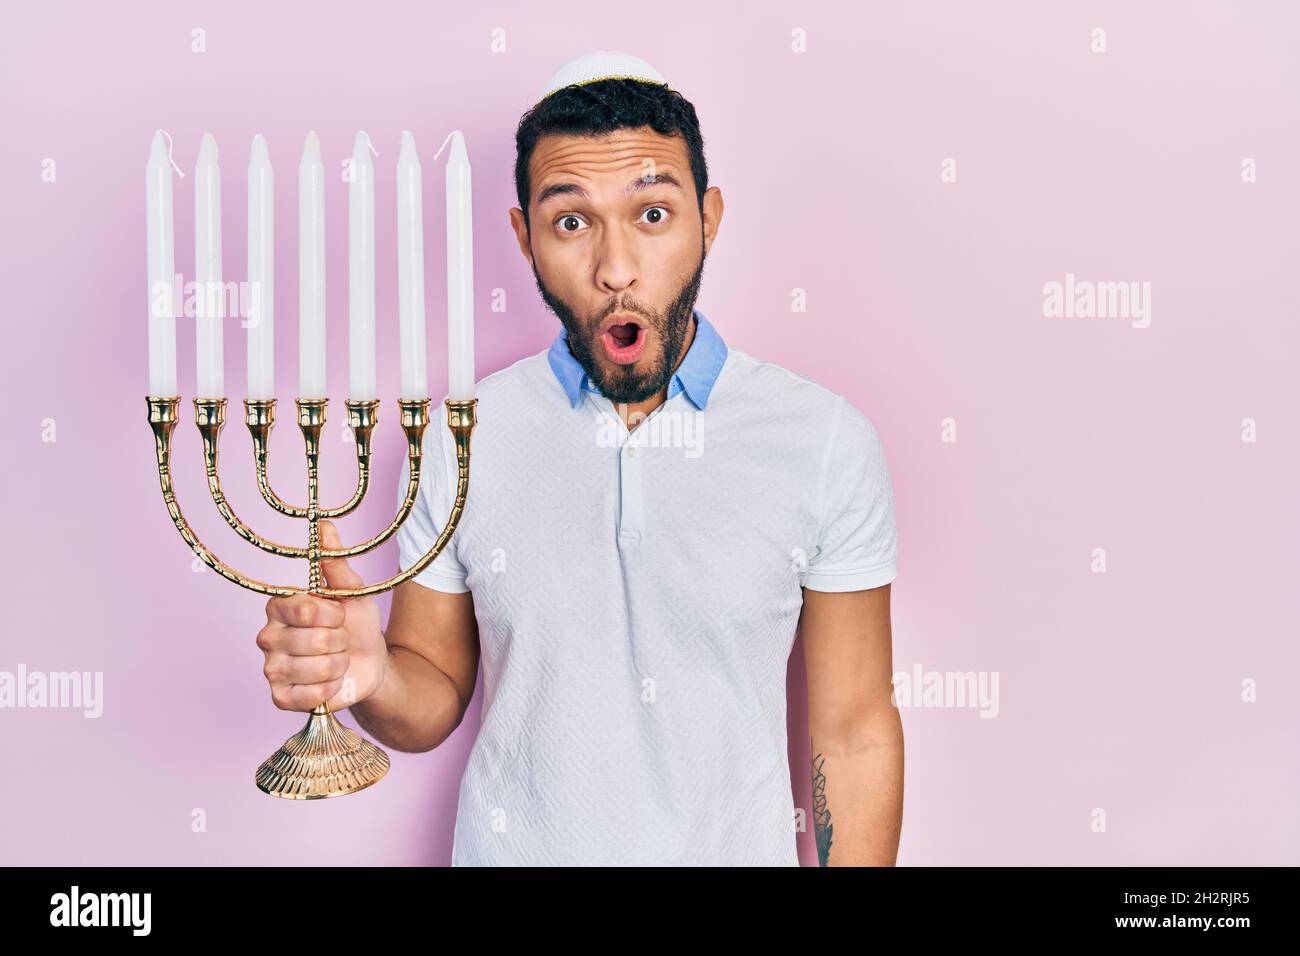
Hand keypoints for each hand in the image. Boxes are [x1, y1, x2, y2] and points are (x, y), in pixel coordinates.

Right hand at [256, 520, 387, 712]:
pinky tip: (330, 681)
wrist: (369, 664)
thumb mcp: (351, 592)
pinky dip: (330, 688)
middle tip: (339, 640)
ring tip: (337, 660)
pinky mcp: (279, 697)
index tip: (340, 615)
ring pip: (316, 668)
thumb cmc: (356, 625)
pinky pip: (309, 694)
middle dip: (340, 641)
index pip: (305, 609)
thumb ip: (335, 563)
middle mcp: (267, 636)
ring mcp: (270, 668)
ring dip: (339, 665)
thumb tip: (325, 526)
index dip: (333, 614)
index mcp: (279, 606)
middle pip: (315, 640)